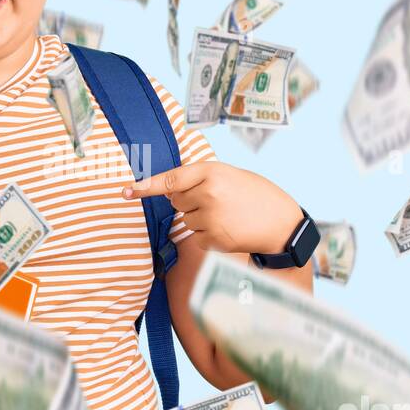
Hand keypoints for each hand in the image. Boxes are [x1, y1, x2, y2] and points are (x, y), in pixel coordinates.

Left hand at [122, 161, 301, 254]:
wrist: (282, 224)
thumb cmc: (256, 196)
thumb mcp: (230, 176)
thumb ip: (202, 180)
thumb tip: (170, 195)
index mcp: (212, 171)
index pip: (171, 179)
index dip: (146, 186)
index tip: (126, 192)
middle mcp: (208, 193)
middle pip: (176, 201)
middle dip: (189, 200)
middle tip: (217, 200)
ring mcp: (210, 217)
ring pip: (185, 220)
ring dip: (200, 219)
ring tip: (228, 215)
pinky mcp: (213, 238)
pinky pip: (195, 237)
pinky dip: (207, 235)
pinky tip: (228, 229)